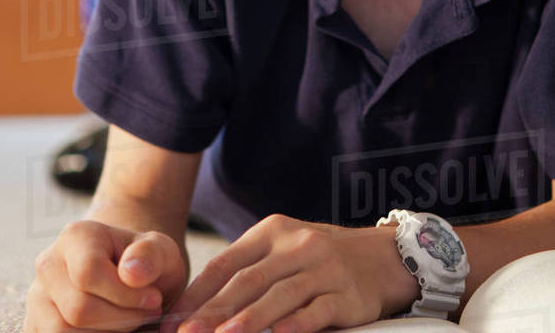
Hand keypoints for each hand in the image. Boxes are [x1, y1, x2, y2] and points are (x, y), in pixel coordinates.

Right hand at [24, 220, 187, 331]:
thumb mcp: (160, 251)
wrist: (130, 277)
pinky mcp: (36, 324)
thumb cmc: (144, 264)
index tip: (154, 300)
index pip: (88, 273)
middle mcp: (48, 264)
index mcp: (76, 237)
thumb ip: (152, 255)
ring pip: (62, 331)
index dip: (125, 295)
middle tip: (145, 313)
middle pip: (77, 309)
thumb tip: (132, 273)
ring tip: (129, 320)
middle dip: (121, 319)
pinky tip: (111, 329)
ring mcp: (37, 296)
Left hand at [159, 214, 419, 332]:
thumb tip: (195, 310)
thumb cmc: (321, 260)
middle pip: (248, 281)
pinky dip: (297, 324)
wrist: (385, 257)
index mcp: (273, 231)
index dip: (197, 294)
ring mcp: (325, 269)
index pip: (227, 264)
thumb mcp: (284, 251)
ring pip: (279, 296)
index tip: (170, 320)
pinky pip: (318, 310)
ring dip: (248, 320)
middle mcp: (298, 245)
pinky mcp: (348, 294)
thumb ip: (247, 272)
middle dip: (212, 311)